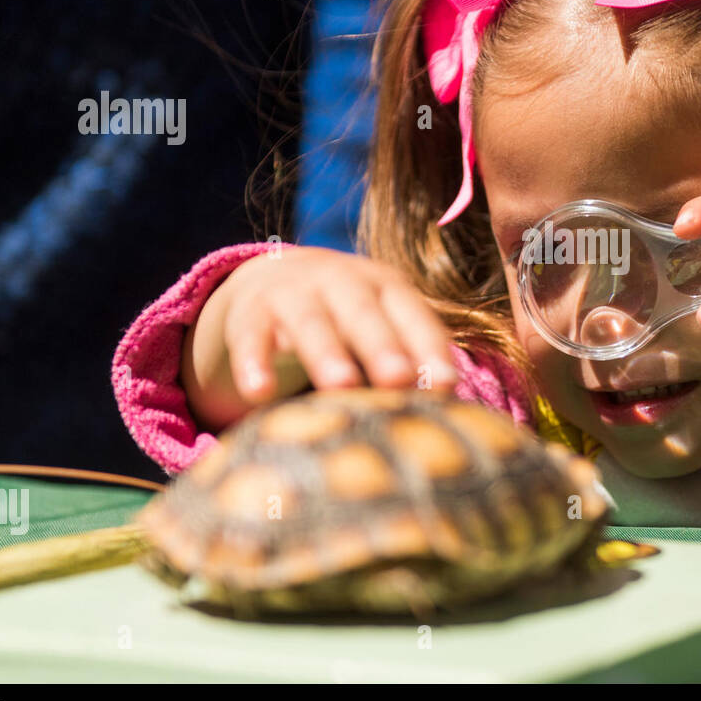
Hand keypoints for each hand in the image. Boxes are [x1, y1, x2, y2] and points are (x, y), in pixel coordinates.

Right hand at [183, 246, 459, 428]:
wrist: (274, 280)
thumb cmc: (349, 322)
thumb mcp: (381, 328)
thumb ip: (409, 363)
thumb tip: (450, 421)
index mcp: (386, 287)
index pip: (413, 314)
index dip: (430, 346)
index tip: (447, 385)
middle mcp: (342, 281)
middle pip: (365, 313)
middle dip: (383, 345)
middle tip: (400, 380)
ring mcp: (294, 292)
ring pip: (311, 321)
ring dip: (327, 352)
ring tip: (341, 386)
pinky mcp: (250, 312)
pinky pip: (251, 337)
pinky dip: (254, 362)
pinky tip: (259, 394)